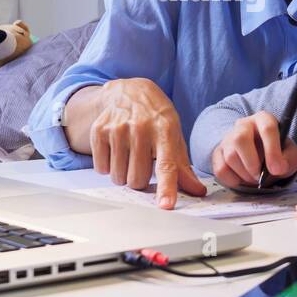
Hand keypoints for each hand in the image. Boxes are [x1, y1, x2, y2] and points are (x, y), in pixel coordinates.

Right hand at [84, 78, 205, 208]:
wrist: (129, 91)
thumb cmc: (155, 118)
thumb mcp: (173, 135)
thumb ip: (183, 166)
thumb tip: (198, 191)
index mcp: (165, 130)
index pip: (167, 165)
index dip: (166, 187)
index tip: (166, 205)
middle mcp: (140, 128)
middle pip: (137, 179)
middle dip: (140, 179)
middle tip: (142, 162)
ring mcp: (117, 128)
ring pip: (118, 177)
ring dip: (123, 173)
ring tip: (129, 154)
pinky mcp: (99, 130)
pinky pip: (101, 168)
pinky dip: (108, 165)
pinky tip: (115, 149)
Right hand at [211, 111, 296, 189]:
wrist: (262, 159)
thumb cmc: (278, 154)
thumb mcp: (291, 155)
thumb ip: (289, 159)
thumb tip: (278, 168)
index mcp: (264, 119)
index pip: (267, 128)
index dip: (272, 151)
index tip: (277, 169)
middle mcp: (243, 125)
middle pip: (240, 139)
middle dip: (252, 163)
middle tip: (261, 176)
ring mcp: (228, 138)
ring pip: (230, 156)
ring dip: (244, 174)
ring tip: (254, 178)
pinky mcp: (218, 153)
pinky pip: (220, 169)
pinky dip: (233, 180)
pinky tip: (242, 180)